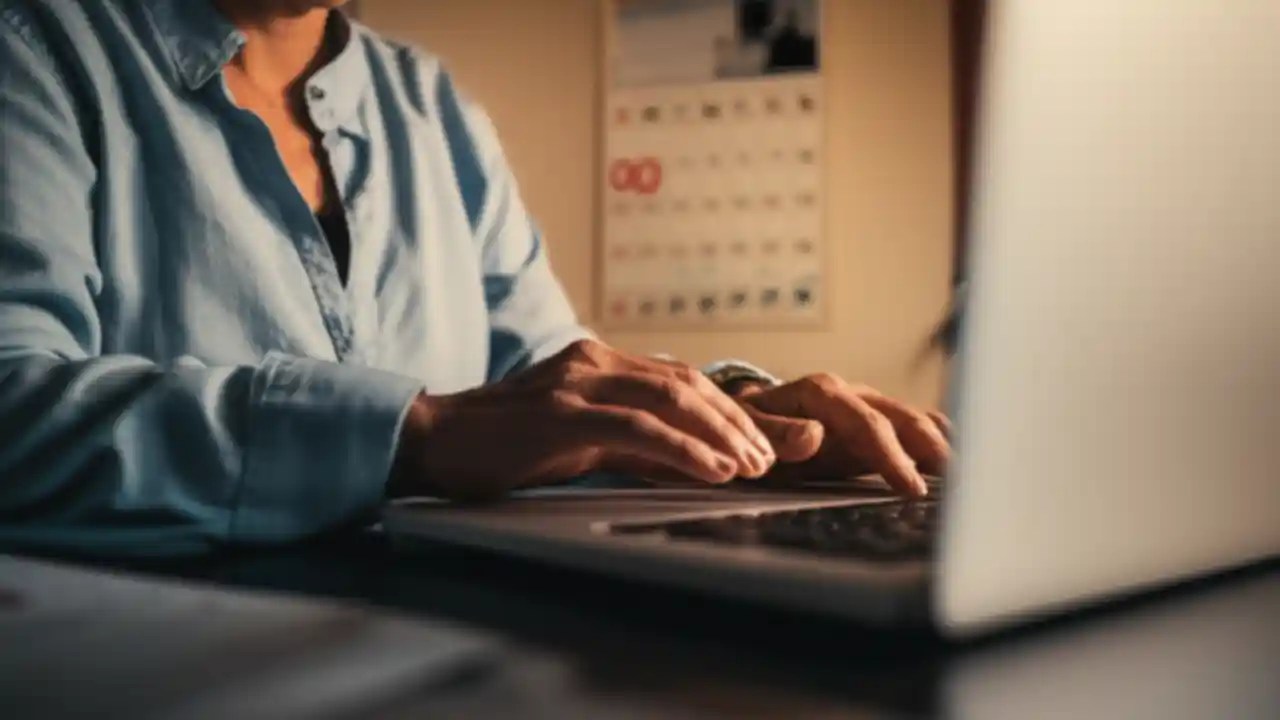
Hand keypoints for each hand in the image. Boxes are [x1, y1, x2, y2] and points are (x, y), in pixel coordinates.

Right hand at [387, 340, 809, 500]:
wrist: (435, 443)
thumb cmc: (506, 447)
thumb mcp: (582, 441)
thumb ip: (633, 443)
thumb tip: (693, 461)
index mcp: (601, 364)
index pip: (681, 379)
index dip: (731, 408)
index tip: (769, 440)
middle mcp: (595, 362)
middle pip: (686, 383)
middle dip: (740, 419)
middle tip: (777, 454)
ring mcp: (577, 383)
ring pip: (671, 397)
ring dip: (722, 433)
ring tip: (756, 464)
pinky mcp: (562, 414)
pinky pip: (638, 427)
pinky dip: (684, 448)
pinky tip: (715, 469)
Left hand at [735, 374, 951, 496]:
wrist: (747, 415)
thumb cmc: (748, 427)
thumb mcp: (747, 429)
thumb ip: (774, 433)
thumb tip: (813, 437)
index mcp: (821, 392)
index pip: (866, 422)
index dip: (891, 454)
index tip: (911, 486)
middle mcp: (851, 393)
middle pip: (901, 416)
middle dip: (929, 450)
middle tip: (955, 485)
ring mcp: (868, 406)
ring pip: (914, 419)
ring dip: (942, 445)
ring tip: (970, 475)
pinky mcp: (877, 422)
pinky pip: (914, 425)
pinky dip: (938, 439)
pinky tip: (961, 458)